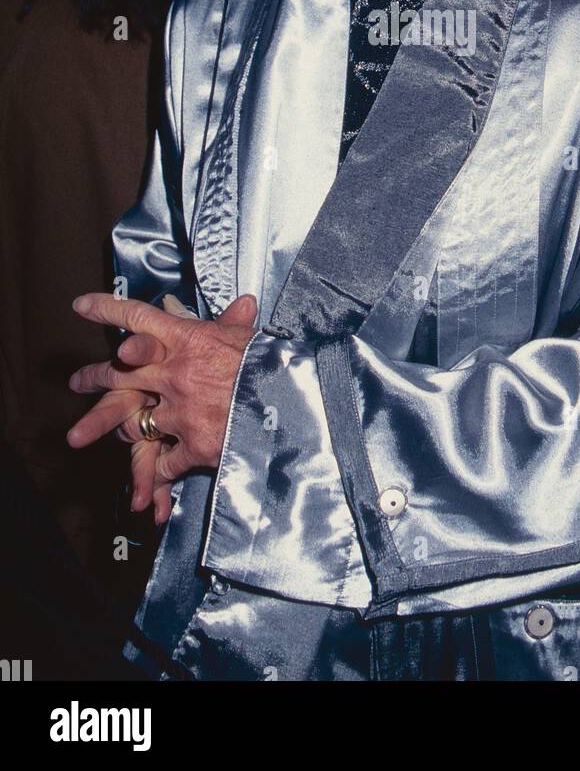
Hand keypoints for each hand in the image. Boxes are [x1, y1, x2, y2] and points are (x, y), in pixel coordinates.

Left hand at [68, 293, 257, 505]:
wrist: (298, 405)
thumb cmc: (275, 367)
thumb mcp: (252, 338)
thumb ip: (237, 323)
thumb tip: (244, 301)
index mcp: (190, 339)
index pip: (139, 317)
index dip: (107, 310)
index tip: (81, 305)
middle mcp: (176, 372)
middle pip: (121, 373)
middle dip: (95, 376)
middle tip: (77, 381)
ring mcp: (181, 410)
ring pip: (132, 422)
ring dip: (114, 428)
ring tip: (88, 434)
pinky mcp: (193, 444)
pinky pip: (162, 460)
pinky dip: (155, 472)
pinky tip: (147, 481)